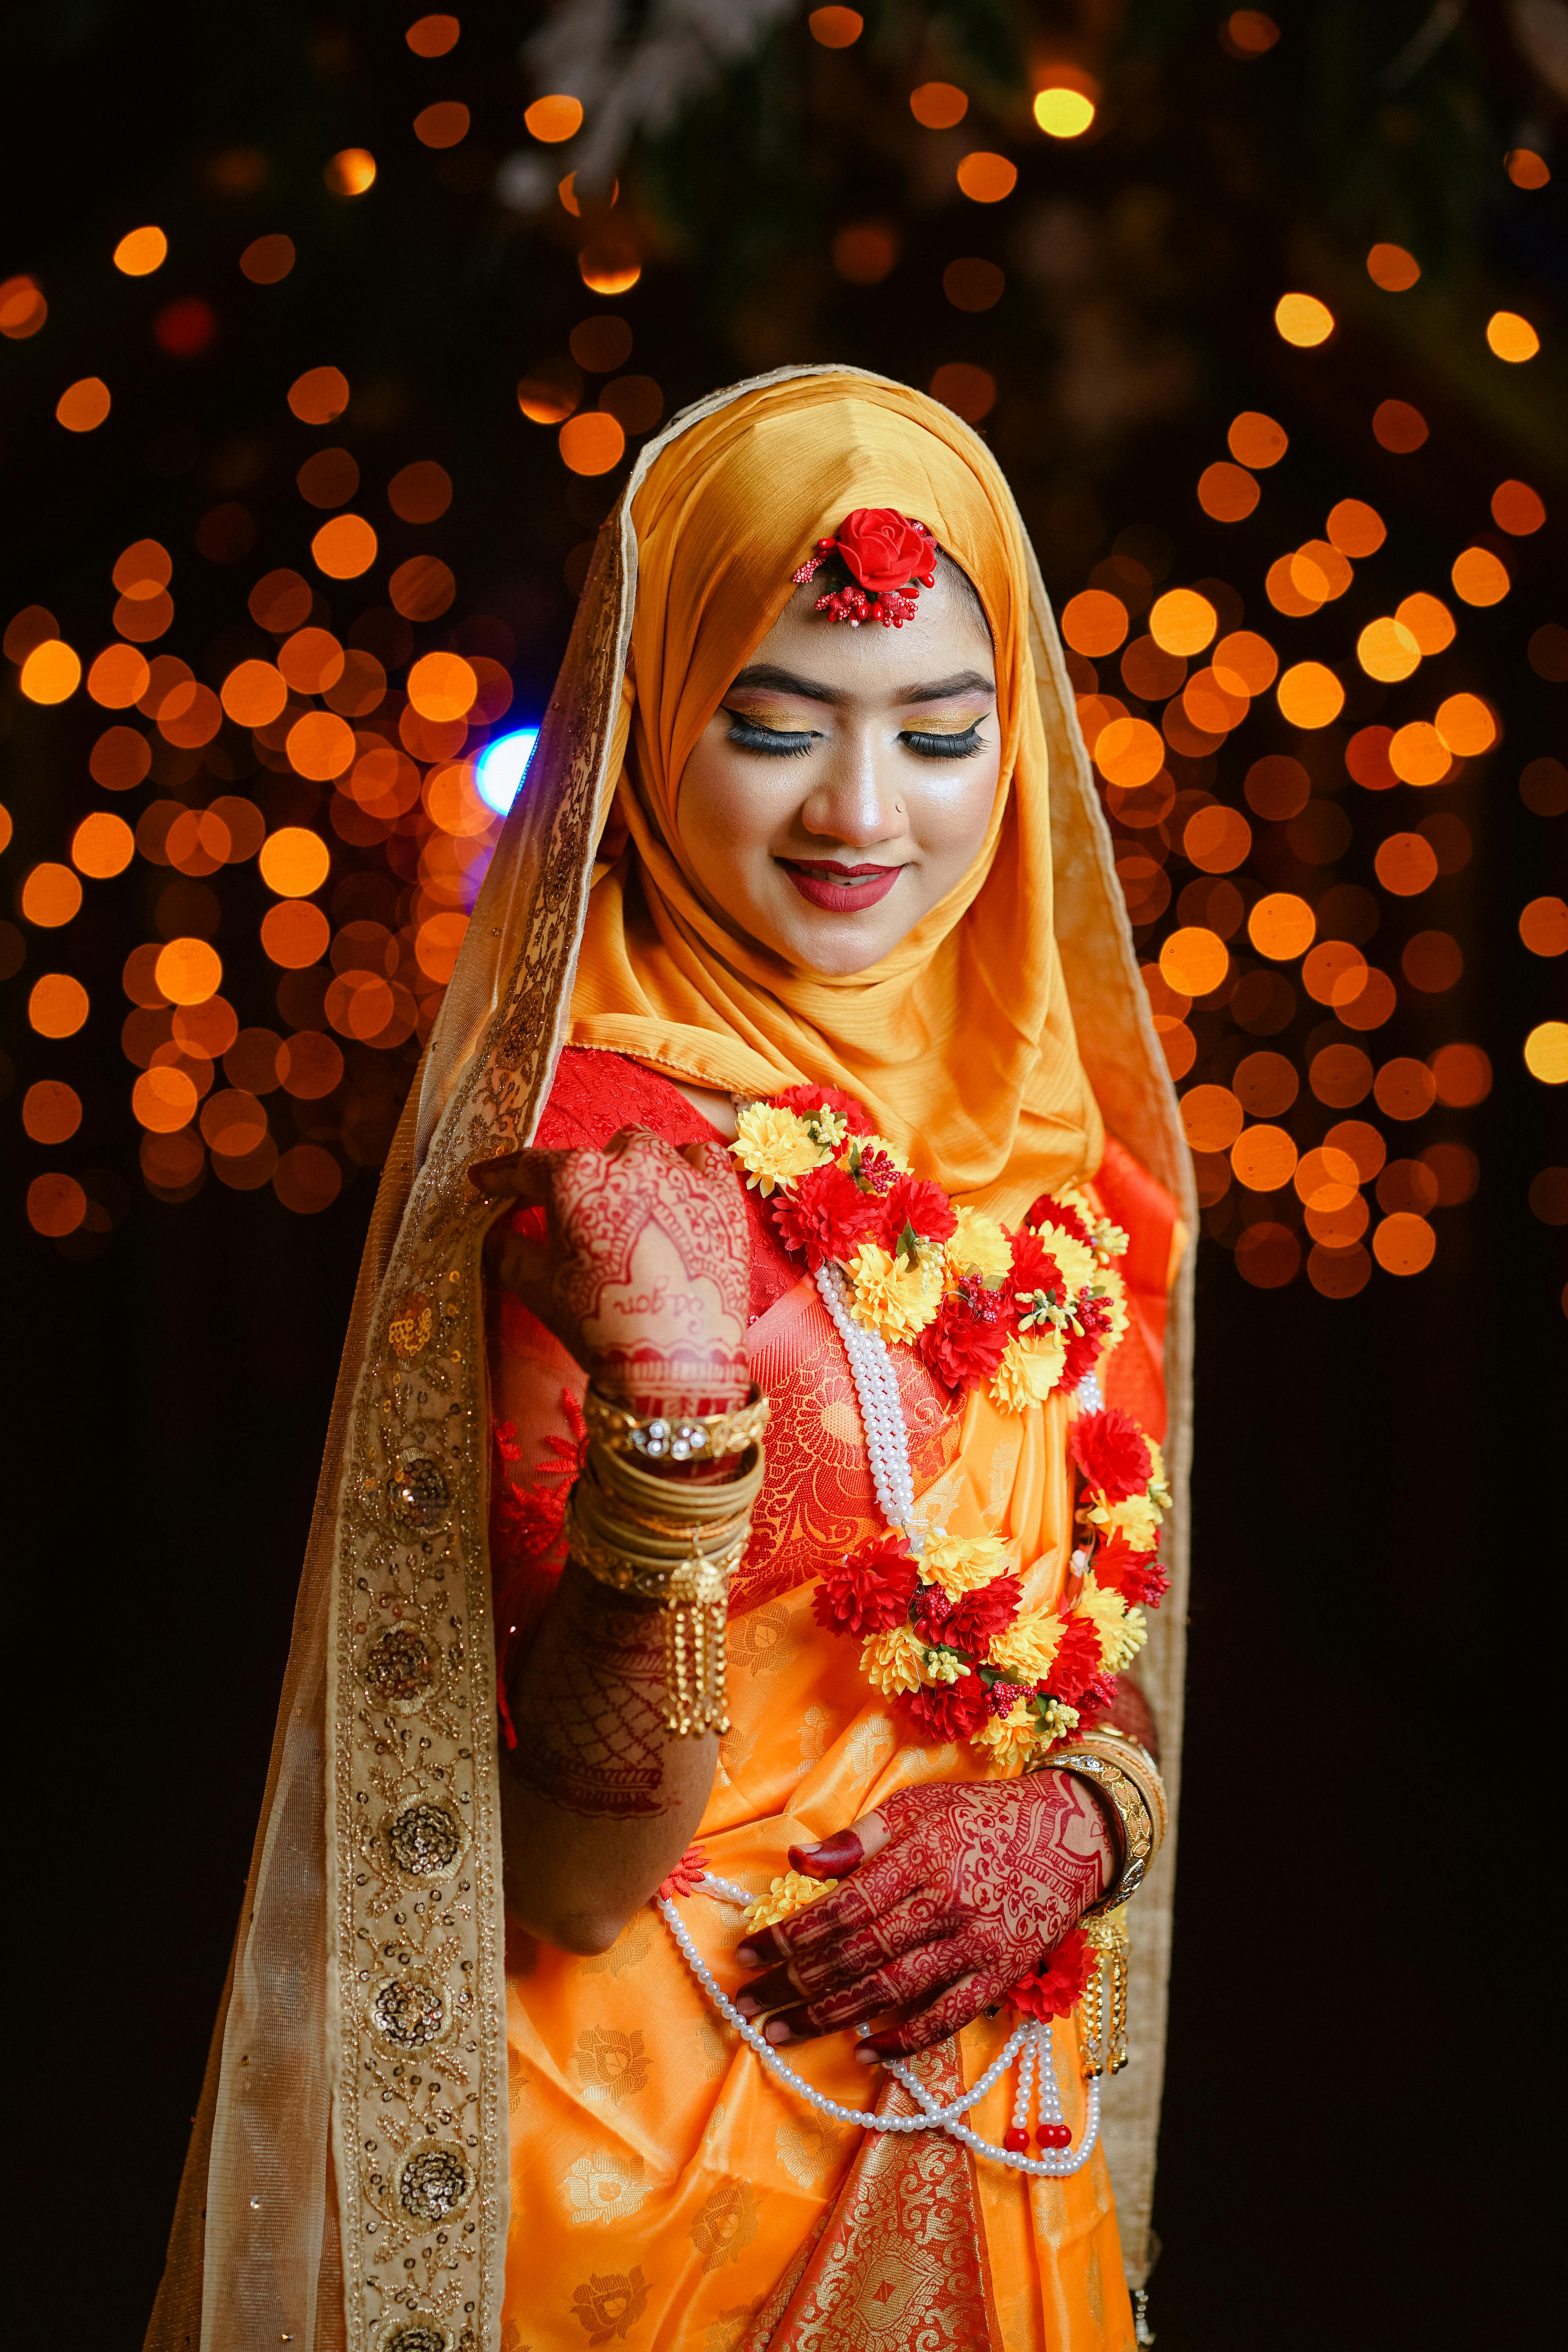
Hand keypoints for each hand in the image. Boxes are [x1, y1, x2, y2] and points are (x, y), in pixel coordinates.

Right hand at [473, 1126, 750, 1414]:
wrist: (677, 1365)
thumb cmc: (601, 1324)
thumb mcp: (537, 1287)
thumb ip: (507, 1249)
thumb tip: (494, 1235)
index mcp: (576, 1178)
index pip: (528, 1167)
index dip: (501, 1176)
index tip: (485, 1181)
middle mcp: (630, 1161)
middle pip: (594, 1156)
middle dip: (580, 1181)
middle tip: (574, 1218)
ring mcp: (682, 1173)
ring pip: (648, 1150)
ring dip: (633, 1172)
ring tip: (629, 1210)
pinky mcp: (724, 1196)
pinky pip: (703, 1160)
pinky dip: (687, 1171)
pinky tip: (678, 1194)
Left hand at [733, 1772, 1111, 2060]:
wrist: (1073, 1833)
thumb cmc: (982, 1815)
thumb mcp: (919, 1805)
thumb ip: (859, 1836)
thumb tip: (797, 1859)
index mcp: (921, 1855)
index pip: (842, 1906)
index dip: (789, 1934)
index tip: (747, 1953)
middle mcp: (947, 1903)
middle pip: (857, 1954)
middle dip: (794, 1983)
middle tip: (746, 2005)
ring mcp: (976, 1944)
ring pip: (892, 1990)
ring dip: (831, 2017)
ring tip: (781, 2034)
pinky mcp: (1002, 1973)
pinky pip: (947, 2017)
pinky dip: (905, 2039)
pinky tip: (865, 2051)